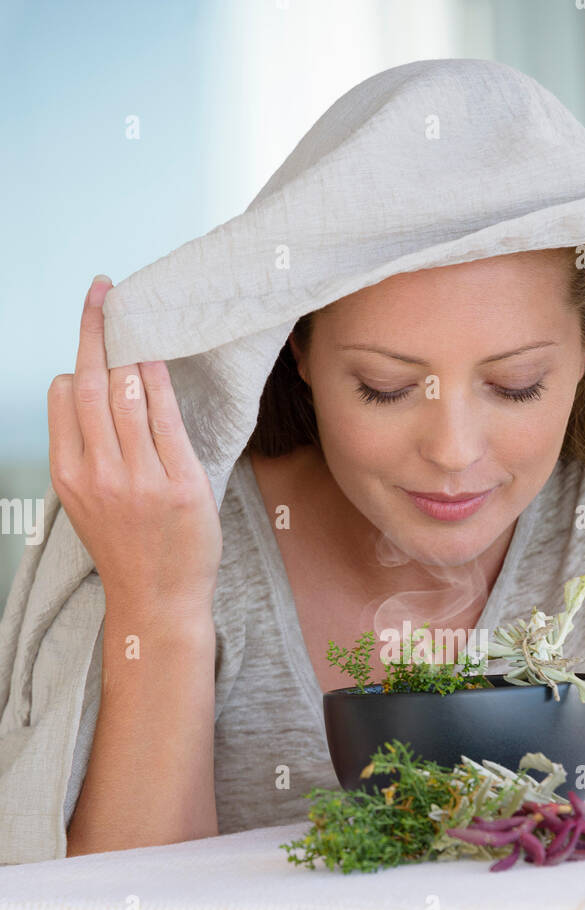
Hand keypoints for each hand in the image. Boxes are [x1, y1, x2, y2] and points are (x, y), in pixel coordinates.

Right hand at [47, 275, 222, 615]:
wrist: (160, 602)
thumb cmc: (129, 550)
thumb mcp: (88, 503)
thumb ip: (87, 453)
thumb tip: (90, 395)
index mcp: (70, 476)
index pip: (64, 398)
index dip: (77, 362)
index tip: (90, 333)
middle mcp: (100, 473)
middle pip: (93, 384)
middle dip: (95, 329)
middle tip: (103, 292)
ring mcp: (140, 479)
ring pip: (129, 394)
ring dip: (132, 351)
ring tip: (138, 319)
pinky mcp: (181, 484)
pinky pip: (167, 418)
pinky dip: (161, 381)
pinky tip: (160, 357)